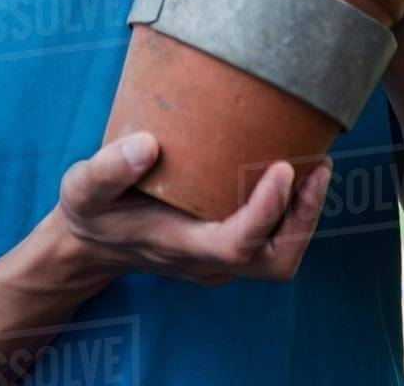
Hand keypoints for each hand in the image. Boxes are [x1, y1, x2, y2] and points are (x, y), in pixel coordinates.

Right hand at [58, 132, 331, 285]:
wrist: (90, 246)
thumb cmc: (92, 213)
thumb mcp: (83, 188)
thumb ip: (109, 168)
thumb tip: (148, 143)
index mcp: (180, 246)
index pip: (238, 245)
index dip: (268, 212)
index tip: (285, 168)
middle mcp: (208, 260)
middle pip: (276, 261)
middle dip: (304, 218)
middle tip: (320, 168)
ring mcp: (219, 258)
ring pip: (279, 253)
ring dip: (304, 213)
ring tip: (317, 164)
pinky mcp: (224, 244)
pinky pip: (270, 237)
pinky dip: (289, 209)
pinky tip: (291, 167)